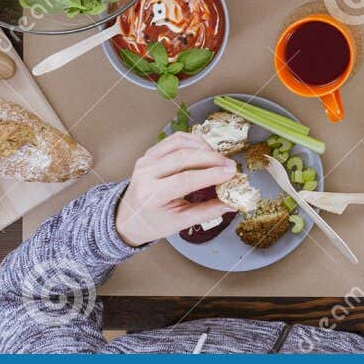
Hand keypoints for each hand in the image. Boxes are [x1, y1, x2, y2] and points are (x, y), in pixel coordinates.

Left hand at [114, 132, 236, 246]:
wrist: (129, 217)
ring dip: (204, 147)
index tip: (231, 173)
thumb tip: (233, 204)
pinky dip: (193, 141)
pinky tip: (206, 150)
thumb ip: (207, 212)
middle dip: (211, 158)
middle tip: (230, 165)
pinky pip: (174, 139)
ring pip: (180, 143)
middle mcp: (145, 174)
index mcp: (151, 195)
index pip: (184, 180)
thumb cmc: (154, 222)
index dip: (210, 174)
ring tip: (219, 159)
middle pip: (183, 157)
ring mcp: (146, 160)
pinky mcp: (150, 152)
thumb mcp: (180, 223)